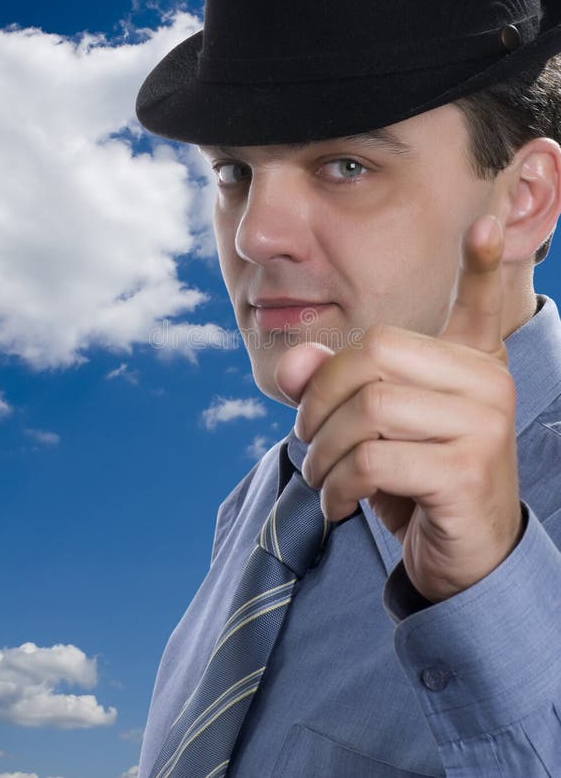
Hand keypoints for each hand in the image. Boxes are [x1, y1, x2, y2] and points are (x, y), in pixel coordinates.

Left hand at [274, 214, 523, 602]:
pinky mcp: (467, 470)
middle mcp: (486, 383)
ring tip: (320, 476)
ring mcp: (484, 425)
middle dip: (320, 398)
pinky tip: (338, 502)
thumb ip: (330, 387)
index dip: (483, 266)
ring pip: (368, 408)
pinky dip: (337, 484)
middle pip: (375, 355)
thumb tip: (292, 362)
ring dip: (323, 450)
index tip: (485, 223)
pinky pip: (374, 459)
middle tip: (307, 438)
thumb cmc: (414, 479)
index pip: (481, 304)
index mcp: (469, 363)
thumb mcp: (370, 428)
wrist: (462, 556)